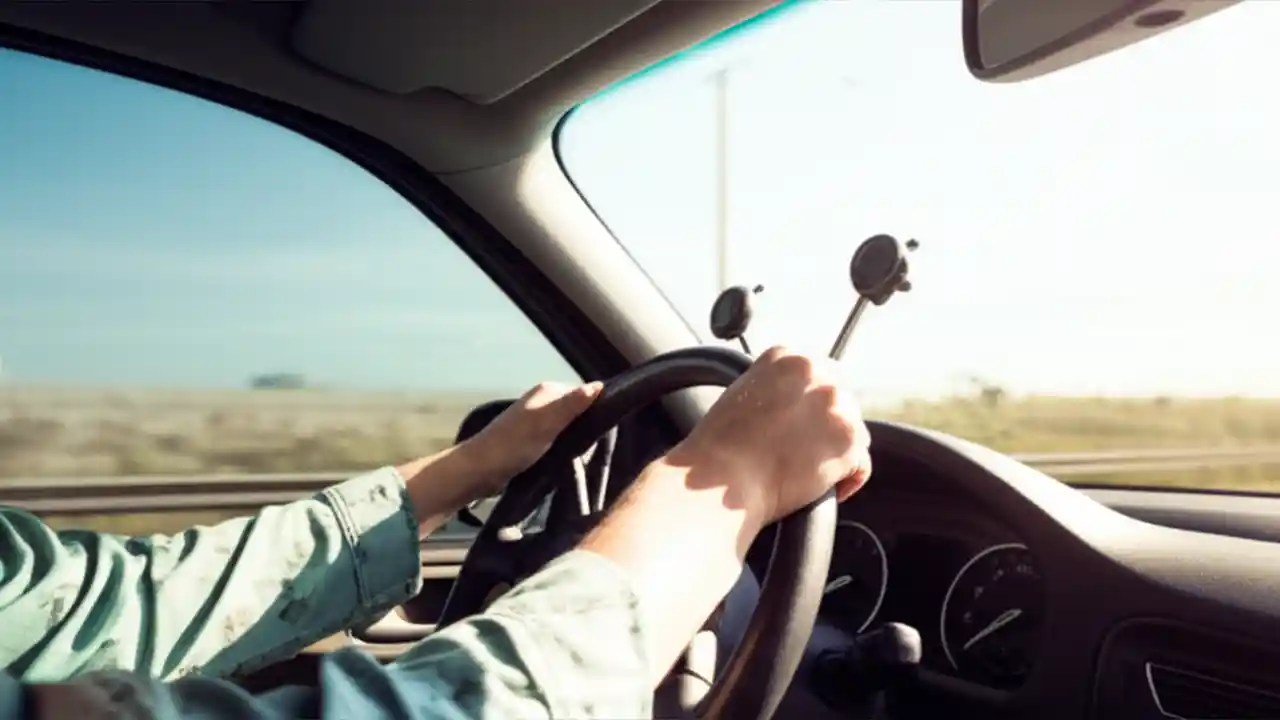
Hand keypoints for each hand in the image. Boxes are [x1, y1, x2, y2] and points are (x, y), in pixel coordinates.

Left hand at [460, 380, 602, 494]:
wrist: (480, 469)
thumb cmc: (515, 444)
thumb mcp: (547, 422)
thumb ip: (572, 404)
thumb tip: (600, 386)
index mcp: (547, 391)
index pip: (583, 393)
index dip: (596, 408)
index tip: (606, 429)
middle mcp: (542, 401)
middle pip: (576, 410)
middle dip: (586, 426)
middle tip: (595, 447)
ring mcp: (535, 420)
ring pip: (567, 427)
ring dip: (575, 440)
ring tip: (582, 456)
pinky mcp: (530, 439)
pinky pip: (556, 439)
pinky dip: (563, 448)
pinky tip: (567, 460)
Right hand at [668, 346, 871, 525]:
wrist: (720, 479)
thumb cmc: (720, 447)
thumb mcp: (742, 395)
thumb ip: (777, 390)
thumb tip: (797, 407)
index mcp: (787, 357)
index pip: (822, 373)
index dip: (814, 404)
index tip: (804, 424)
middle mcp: (816, 373)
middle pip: (841, 400)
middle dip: (828, 425)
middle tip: (804, 451)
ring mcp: (836, 405)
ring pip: (853, 431)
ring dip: (837, 451)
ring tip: (807, 471)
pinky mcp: (849, 440)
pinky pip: (861, 464)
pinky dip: (846, 480)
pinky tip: (822, 487)